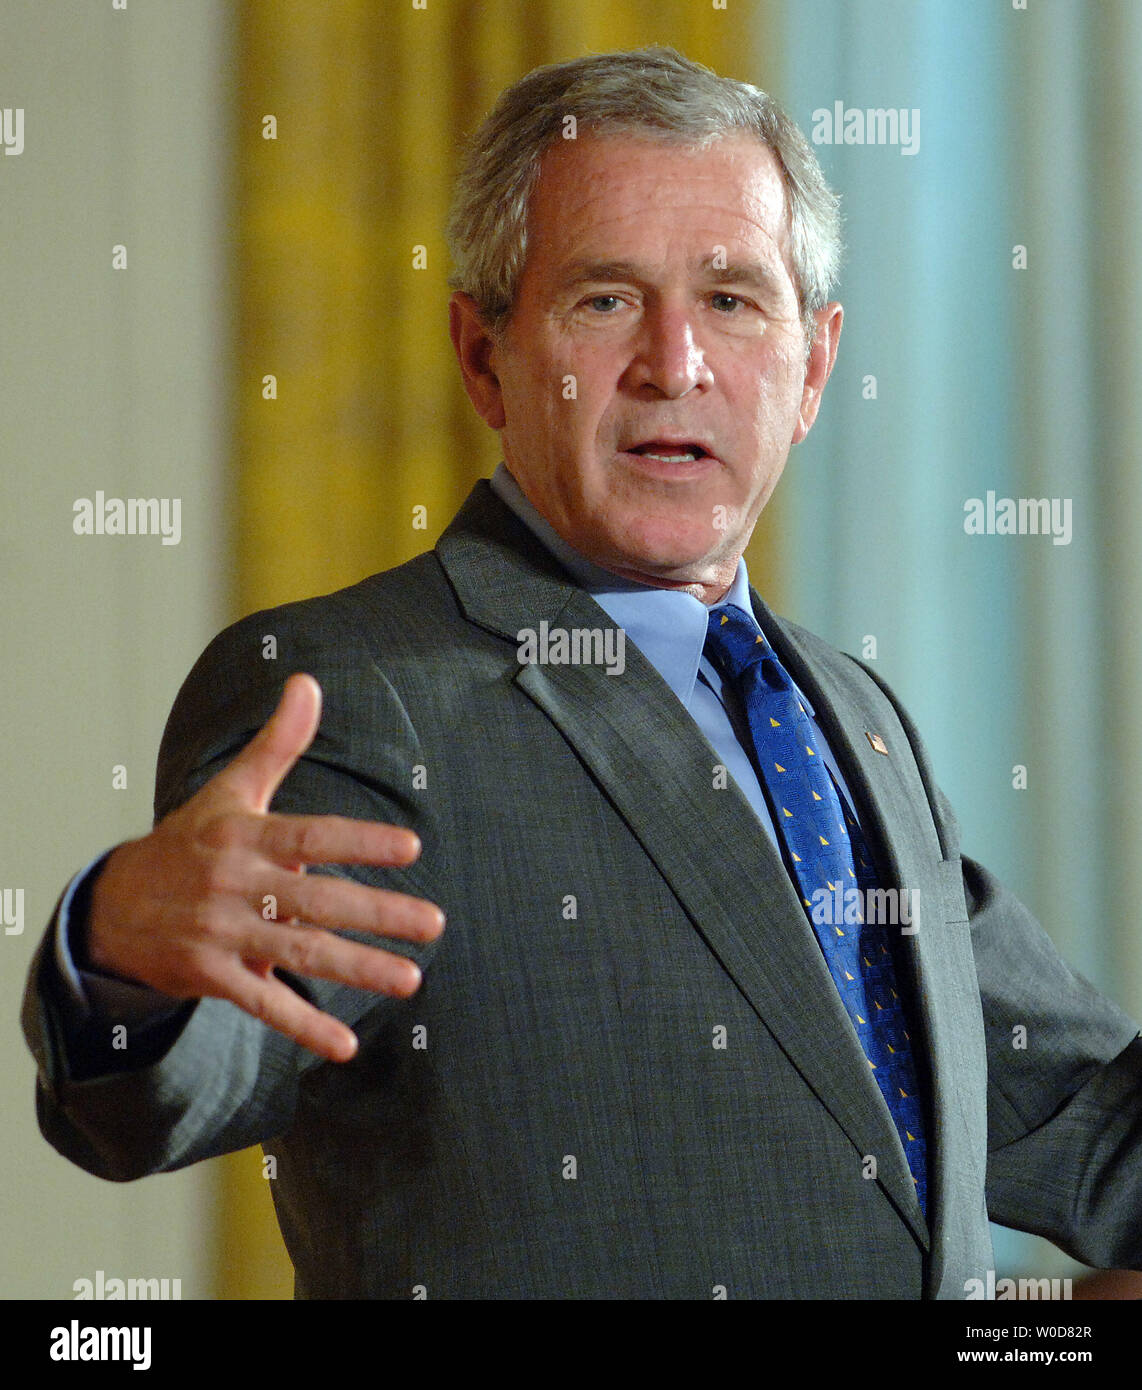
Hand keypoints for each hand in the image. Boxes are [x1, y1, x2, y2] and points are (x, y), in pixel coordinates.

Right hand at [86, 673, 443, 1061]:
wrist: (116, 906)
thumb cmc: (192, 841)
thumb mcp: (232, 790)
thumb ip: (278, 742)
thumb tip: (307, 681)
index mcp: (246, 836)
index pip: (311, 838)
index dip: (360, 843)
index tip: (412, 849)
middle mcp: (236, 886)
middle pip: (316, 902)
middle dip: (378, 914)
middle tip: (435, 924)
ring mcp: (223, 934)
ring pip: (299, 955)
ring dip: (357, 970)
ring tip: (411, 980)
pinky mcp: (212, 977)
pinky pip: (263, 1006)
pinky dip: (303, 1026)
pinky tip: (344, 1047)